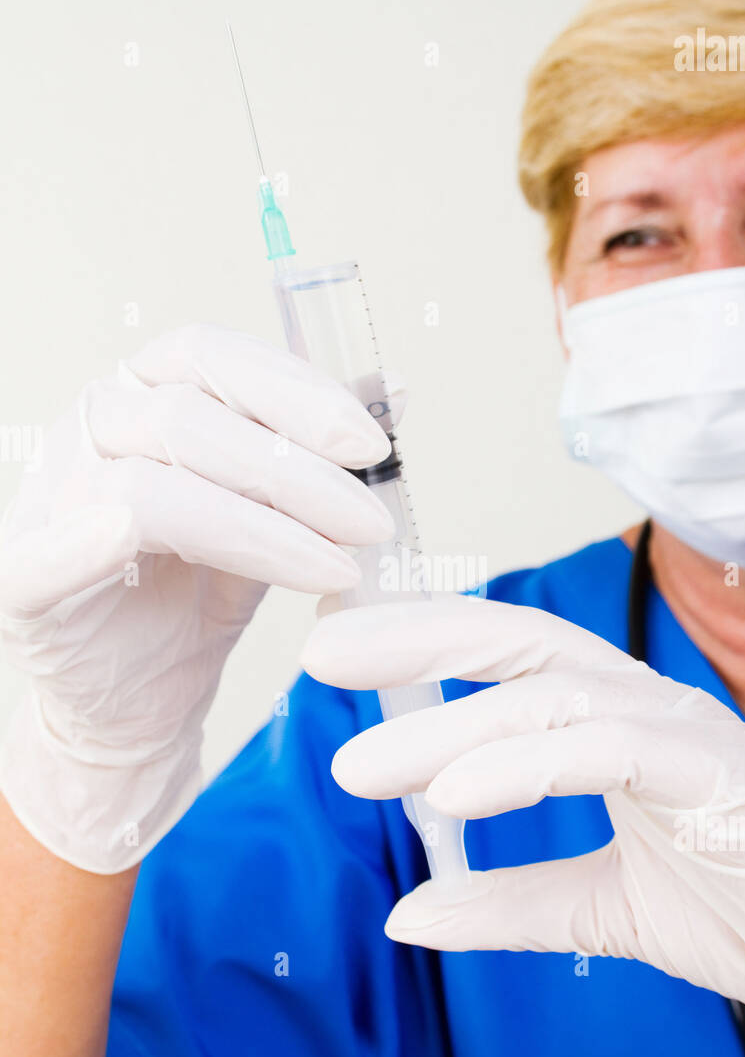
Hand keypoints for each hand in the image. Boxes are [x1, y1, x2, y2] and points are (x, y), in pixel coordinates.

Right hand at [0, 324, 393, 871]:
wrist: (140, 701)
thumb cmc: (197, 598)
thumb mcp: (270, 518)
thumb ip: (315, 458)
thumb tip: (395, 392)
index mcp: (142, 397)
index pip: (208, 355)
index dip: (293, 390)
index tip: (370, 445)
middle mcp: (89, 433)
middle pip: (188, 420)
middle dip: (297, 472)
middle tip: (371, 522)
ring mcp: (49, 502)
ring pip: (149, 487)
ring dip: (259, 527)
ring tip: (336, 568)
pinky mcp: (22, 581)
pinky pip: (53, 551)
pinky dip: (90, 541)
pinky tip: (130, 537)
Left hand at [304, 595, 744, 1056]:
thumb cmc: (742, 912)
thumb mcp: (597, 911)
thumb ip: (506, 902)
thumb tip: (407, 911)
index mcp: (612, 724)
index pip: (507, 658)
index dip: (422, 642)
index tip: (337, 652)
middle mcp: (642, 708)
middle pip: (520, 641)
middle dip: (418, 639)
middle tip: (321, 656)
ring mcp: (680, 732)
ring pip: (552, 695)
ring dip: (449, 727)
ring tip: (363, 766)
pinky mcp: (714, 773)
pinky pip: (607, 750)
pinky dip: (525, 764)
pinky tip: (453, 794)